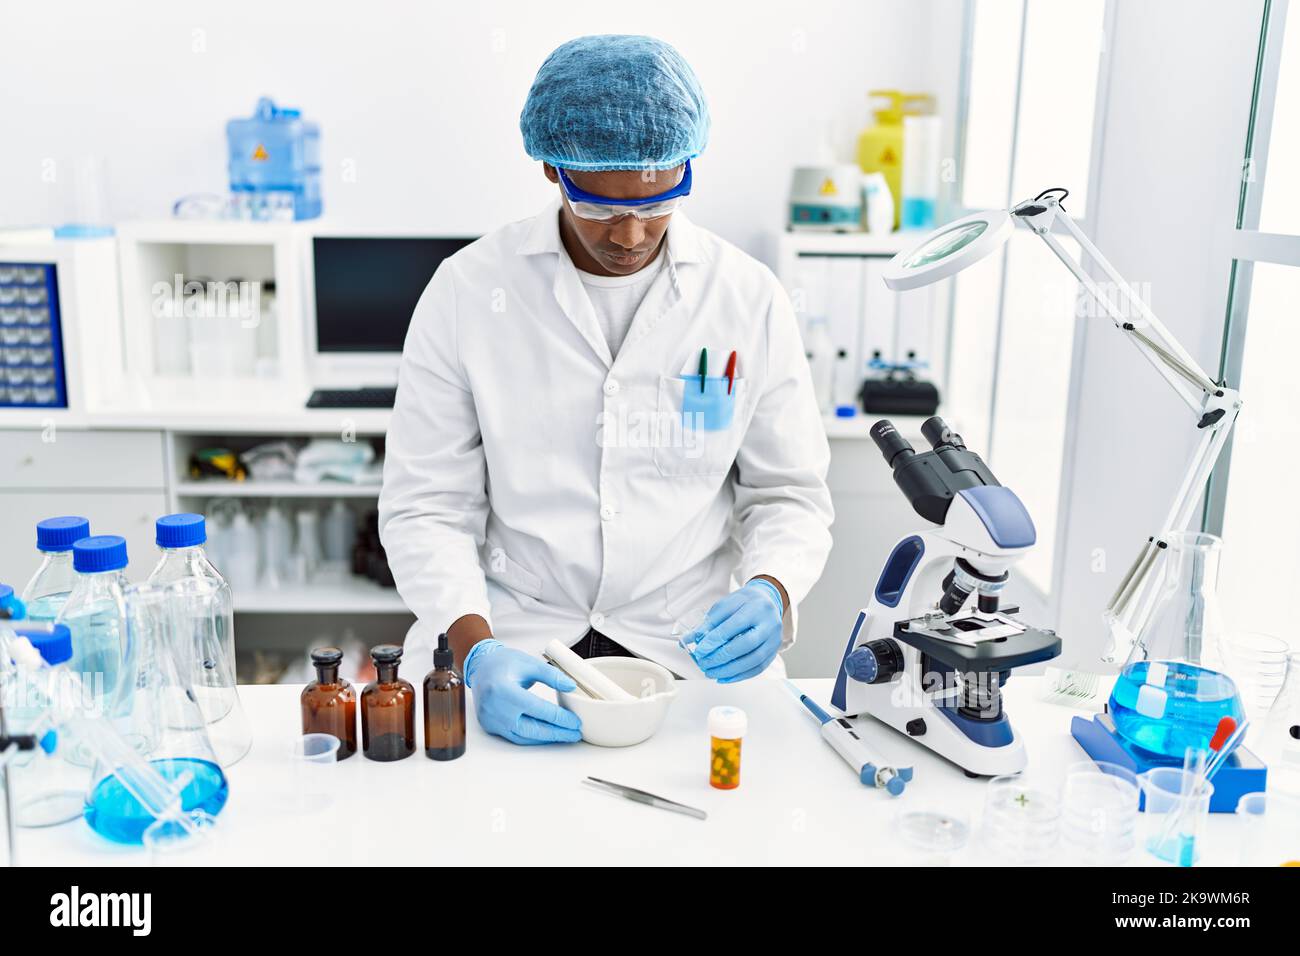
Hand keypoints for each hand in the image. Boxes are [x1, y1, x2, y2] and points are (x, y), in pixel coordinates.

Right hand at [463, 639, 582, 744]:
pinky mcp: (490, 726)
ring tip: (565, 736)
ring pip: (523, 737)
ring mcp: (491, 720)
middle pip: (532, 728)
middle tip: (575, 733)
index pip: (537, 709)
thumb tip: (570, 686)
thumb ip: (551, 675)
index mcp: (503, 690)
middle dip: (557, 733)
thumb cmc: (501, 663)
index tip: (575, 721)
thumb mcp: (529, 663)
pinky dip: (532, 738)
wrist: (480, 667)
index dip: (559, 718)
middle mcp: (495, 708)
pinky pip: (514, 737)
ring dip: (546, 738)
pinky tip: (547, 735)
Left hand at [690, 579, 783, 683]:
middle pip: (746, 645)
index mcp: (756, 607)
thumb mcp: (727, 604)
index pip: (734, 626)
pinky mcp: (774, 651)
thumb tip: (691, 639)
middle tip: (704, 663)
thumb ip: (710, 622)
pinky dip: (740, 676)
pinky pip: (758, 668)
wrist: (768, 600)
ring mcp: (774, 640)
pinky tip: (725, 677)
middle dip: (722, 657)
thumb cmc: (745, 602)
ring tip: (711, 672)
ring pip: (754, 660)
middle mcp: (769, 624)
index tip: (700, 650)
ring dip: (730, 670)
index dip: (716, 640)